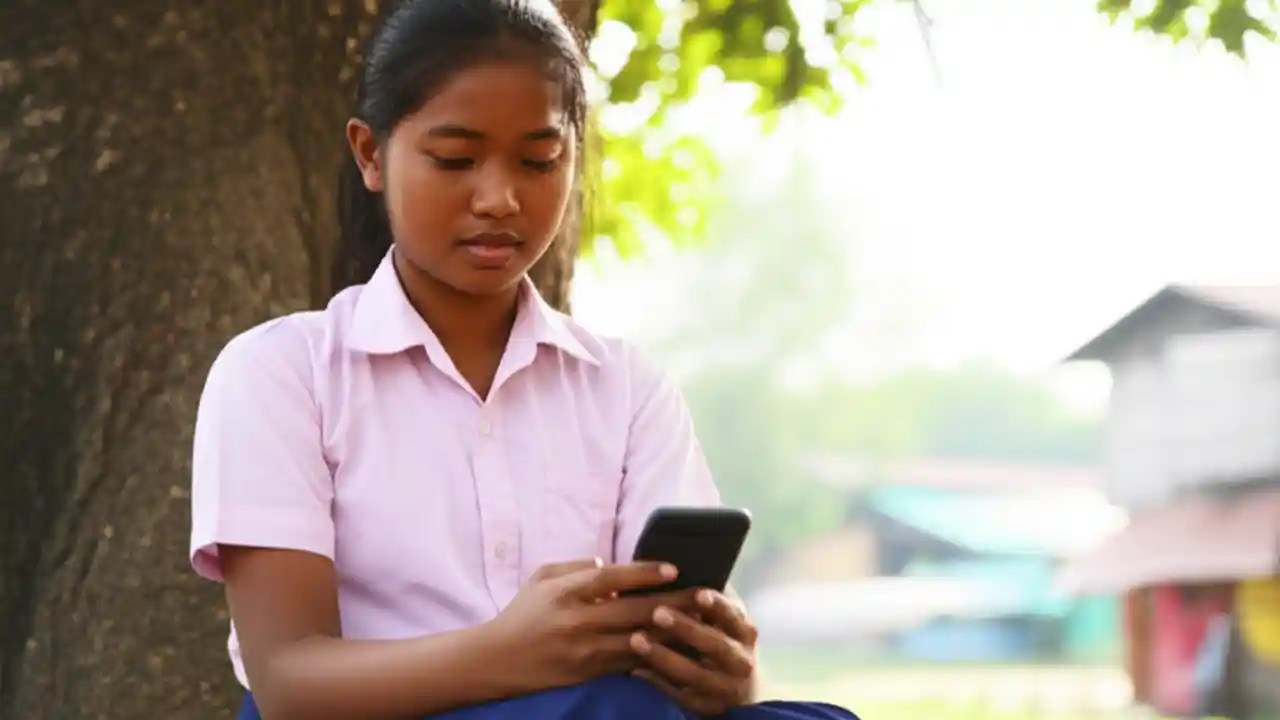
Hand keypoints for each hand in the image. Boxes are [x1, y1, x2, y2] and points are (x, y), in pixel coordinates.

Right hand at [484, 559, 700, 691]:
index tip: (673, 568)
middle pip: (633, 611)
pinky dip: (654, 655)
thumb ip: (573, 567)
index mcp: (565, 593)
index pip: (611, 578)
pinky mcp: (589, 673)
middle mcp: (577, 621)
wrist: (497, 661)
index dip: (643, 572)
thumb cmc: (522, 614)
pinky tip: (677, 648)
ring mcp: (584, 651)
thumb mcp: (541, 579)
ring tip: (700, 622)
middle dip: (673, 602)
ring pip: (637, 640)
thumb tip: (605, 564)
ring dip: (671, 631)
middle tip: (705, 594)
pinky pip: (629, 664)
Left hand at [630, 589, 757, 716]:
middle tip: (657, 612)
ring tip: (636, 640)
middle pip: (715, 645)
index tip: (698, 593)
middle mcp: (740, 661)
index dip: (717, 606)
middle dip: (686, 629)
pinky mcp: (707, 708)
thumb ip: (711, 597)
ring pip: (695, 674)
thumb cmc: (724, 640)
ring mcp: (725, 688)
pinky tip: (635, 670)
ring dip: (664, 657)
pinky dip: (658, 683)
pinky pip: (680, 696)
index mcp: (744, 632)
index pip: (733, 616)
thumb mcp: (726, 620)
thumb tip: (688, 557)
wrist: (740, 691)